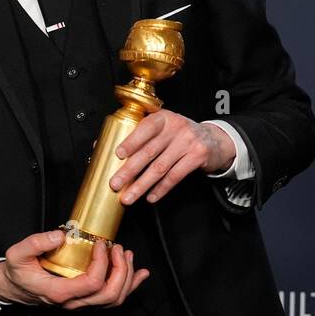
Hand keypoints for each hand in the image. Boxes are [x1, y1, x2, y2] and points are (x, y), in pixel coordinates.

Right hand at [0, 229, 147, 309]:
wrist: (15, 288)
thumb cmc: (18, 272)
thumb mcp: (17, 254)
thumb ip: (35, 243)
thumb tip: (60, 235)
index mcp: (59, 292)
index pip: (92, 284)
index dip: (102, 263)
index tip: (100, 244)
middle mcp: (73, 303)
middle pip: (109, 294)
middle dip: (121, 270)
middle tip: (118, 248)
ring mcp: (81, 304)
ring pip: (114, 299)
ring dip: (127, 277)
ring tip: (127, 255)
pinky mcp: (86, 300)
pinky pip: (113, 298)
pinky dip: (131, 286)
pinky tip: (140, 274)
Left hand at [109, 110, 234, 204]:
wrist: (214, 140)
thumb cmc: (179, 135)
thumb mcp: (162, 128)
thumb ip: (136, 135)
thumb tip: (100, 146)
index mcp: (163, 118)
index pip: (145, 128)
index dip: (131, 141)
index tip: (117, 154)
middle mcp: (176, 127)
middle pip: (149, 152)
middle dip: (129, 170)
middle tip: (115, 183)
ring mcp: (188, 142)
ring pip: (160, 167)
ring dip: (142, 184)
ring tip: (129, 196)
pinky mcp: (197, 156)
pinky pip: (175, 176)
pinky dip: (161, 189)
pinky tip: (151, 197)